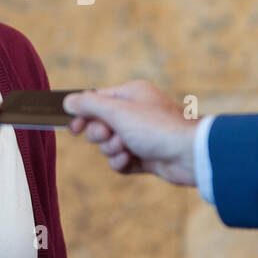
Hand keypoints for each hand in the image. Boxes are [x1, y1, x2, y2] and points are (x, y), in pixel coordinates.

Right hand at [62, 80, 198, 185]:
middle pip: (100, 124)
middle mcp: (136, 112)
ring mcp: (141, 136)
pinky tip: (130, 161)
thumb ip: (89, 105)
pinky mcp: (145, 156)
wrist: (189, 154)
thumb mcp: (117, 111)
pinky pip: (121, 160)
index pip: (97, 100)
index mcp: (131, 94)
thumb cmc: (156, 127)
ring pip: (109, 145)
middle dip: (100, 134)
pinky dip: (122, 162)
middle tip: (109, 136)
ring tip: (126, 149)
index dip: (83, 113)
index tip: (73, 127)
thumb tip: (68, 101)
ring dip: (112, 150)